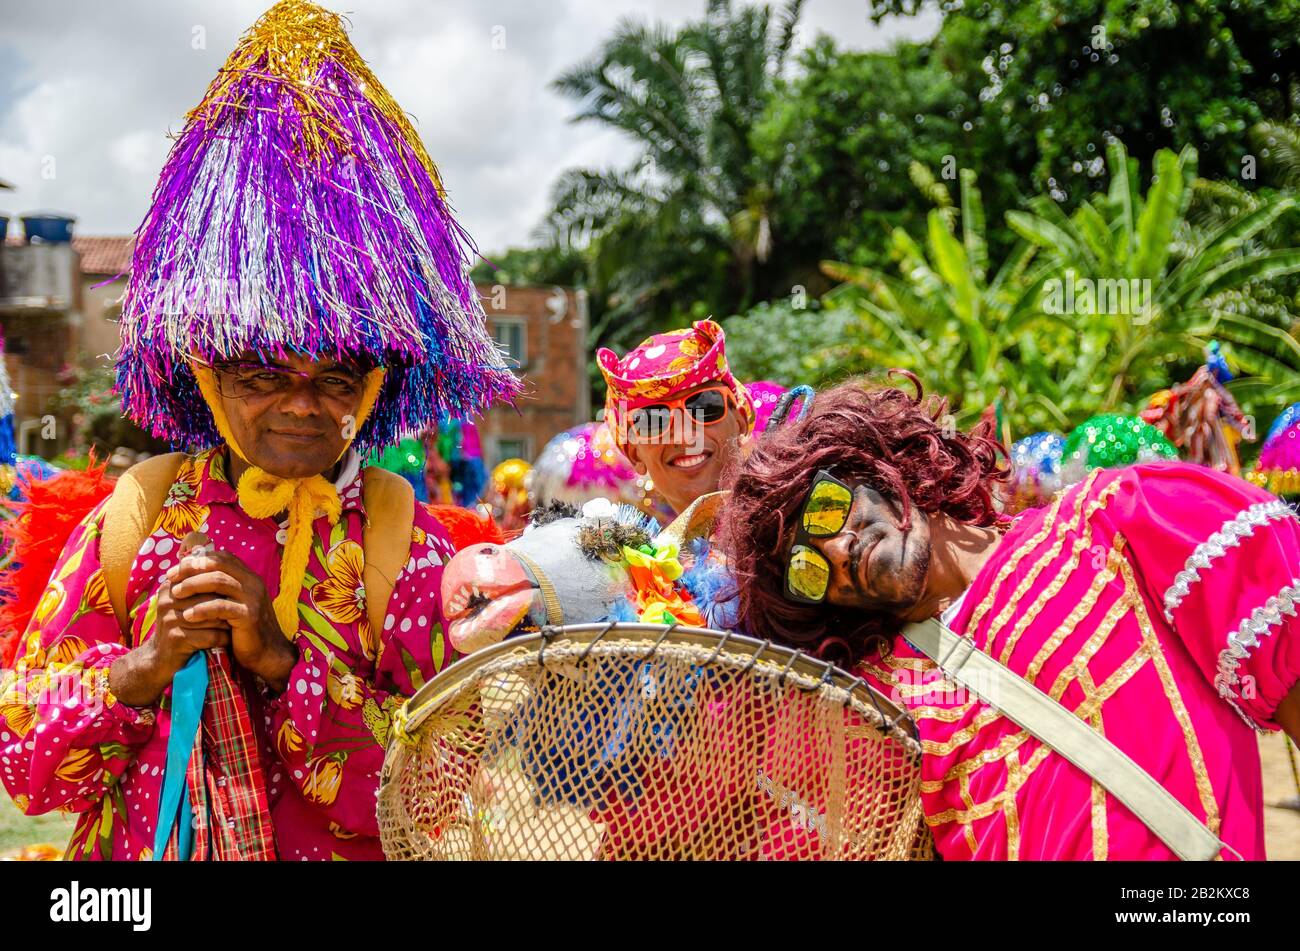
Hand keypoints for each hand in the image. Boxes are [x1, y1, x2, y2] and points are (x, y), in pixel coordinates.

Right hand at [108, 574, 232, 707]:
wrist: (160, 660)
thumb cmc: (181, 628)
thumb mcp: (185, 603)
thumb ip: (200, 585)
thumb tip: (229, 563)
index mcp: (171, 586)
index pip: (206, 578)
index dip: (224, 589)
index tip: (236, 597)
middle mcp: (168, 600)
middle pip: (211, 597)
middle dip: (228, 606)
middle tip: (241, 612)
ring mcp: (170, 619)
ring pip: (213, 616)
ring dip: (228, 623)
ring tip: (236, 627)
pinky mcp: (176, 638)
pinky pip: (211, 636)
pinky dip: (223, 639)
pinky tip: (228, 641)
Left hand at [165, 550, 297, 690]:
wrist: (266, 654)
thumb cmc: (244, 629)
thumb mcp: (233, 604)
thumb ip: (220, 590)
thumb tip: (191, 575)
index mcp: (249, 577)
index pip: (222, 557)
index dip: (197, 559)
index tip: (176, 568)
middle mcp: (253, 583)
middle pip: (219, 564)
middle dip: (191, 568)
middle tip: (170, 577)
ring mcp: (253, 598)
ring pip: (218, 581)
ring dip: (192, 585)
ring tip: (175, 594)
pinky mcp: (249, 616)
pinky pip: (220, 607)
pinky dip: (201, 609)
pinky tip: (187, 615)